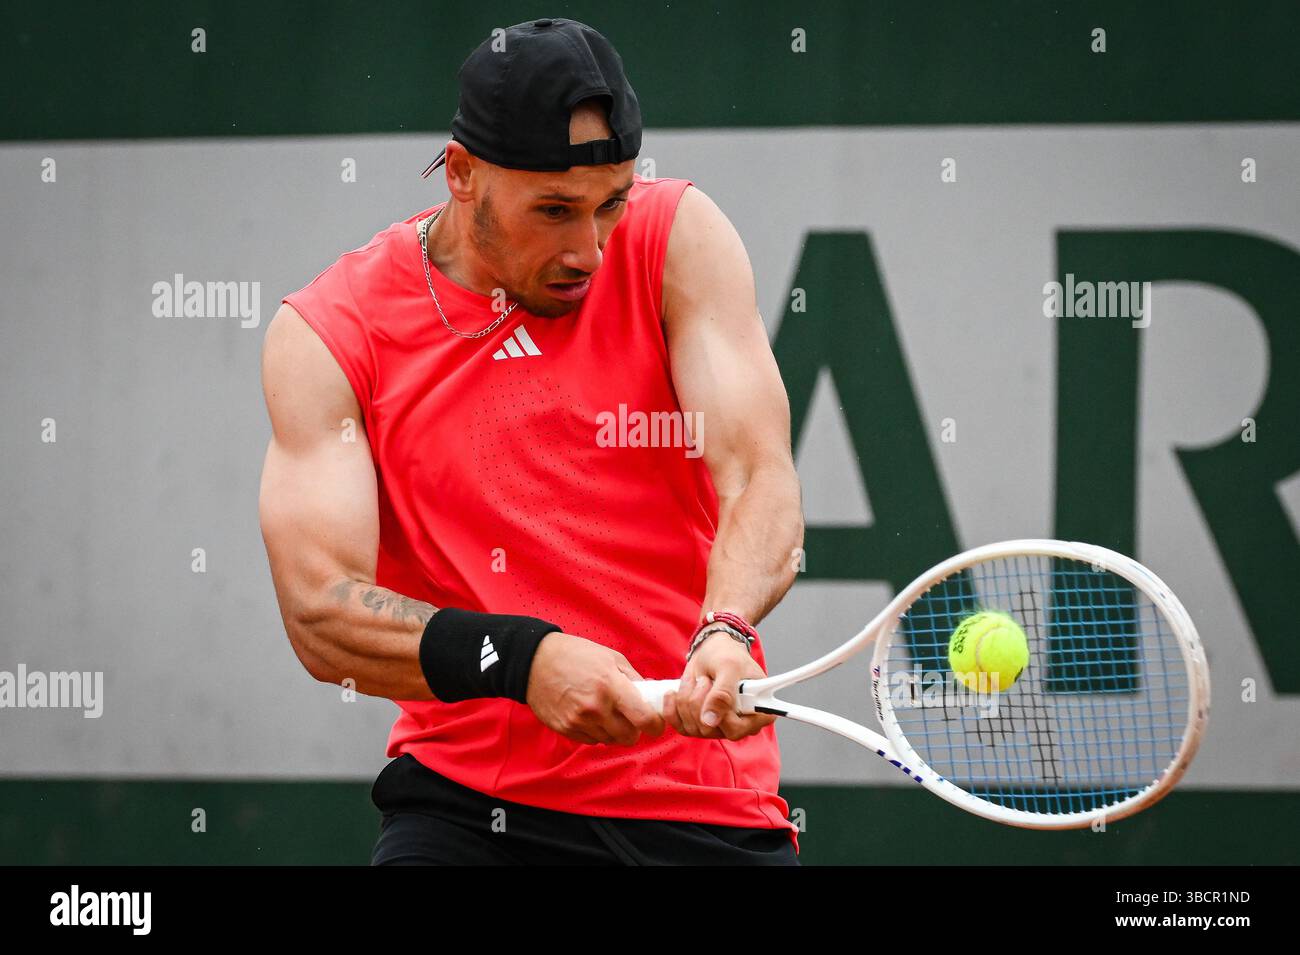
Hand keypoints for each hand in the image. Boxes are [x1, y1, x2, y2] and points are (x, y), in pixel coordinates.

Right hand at [525, 632, 666, 745]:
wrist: (535, 662)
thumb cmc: (576, 655)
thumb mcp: (611, 658)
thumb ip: (634, 679)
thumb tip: (651, 696)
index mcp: (611, 686)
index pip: (644, 719)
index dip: (656, 725)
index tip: (656, 723)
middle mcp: (596, 708)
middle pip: (629, 737)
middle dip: (635, 730)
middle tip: (631, 718)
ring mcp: (579, 721)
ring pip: (611, 741)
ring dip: (615, 731)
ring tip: (608, 712)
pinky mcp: (566, 730)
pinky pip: (592, 741)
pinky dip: (597, 732)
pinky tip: (591, 715)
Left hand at [662, 632, 774, 740]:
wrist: (712, 651)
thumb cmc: (728, 655)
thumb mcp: (728, 667)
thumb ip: (723, 694)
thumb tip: (710, 721)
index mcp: (759, 712)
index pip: (737, 729)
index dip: (721, 715)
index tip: (713, 690)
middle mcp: (740, 724)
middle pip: (711, 730)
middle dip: (699, 701)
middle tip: (704, 680)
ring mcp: (720, 727)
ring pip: (694, 727)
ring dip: (686, 699)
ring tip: (696, 680)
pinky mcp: (700, 724)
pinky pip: (681, 726)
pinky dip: (672, 708)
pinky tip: (673, 693)